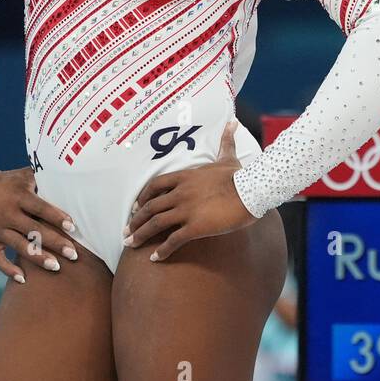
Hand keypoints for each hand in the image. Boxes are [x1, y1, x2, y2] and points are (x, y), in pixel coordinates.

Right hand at [0, 166, 79, 281]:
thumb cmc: (6, 182)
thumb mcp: (22, 175)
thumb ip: (42, 177)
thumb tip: (68, 177)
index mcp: (19, 196)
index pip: (40, 208)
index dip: (56, 217)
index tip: (72, 227)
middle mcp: (7, 213)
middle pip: (34, 231)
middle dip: (55, 243)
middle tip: (74, 254)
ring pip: (19, 247)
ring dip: (39, 258)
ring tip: (56, 267)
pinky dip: (8, 270)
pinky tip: (23, 280)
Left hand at [123, 119, 255, 260]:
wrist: (252, 191)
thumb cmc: (240, 176)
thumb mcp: (229, 157)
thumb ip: (225, 141)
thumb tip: (232, 123)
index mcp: (185, 177)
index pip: (155, 186)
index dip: (142, 197)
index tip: (135, 207)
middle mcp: (181, 193)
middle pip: (150, 207)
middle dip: (135, 220)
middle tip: (126, 231)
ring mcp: (186, 210)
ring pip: (155, 224)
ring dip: (141, 235)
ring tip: (131, 245)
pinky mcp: (195, 227)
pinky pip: (173, 240)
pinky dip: (161, 250)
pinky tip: (154, 258)